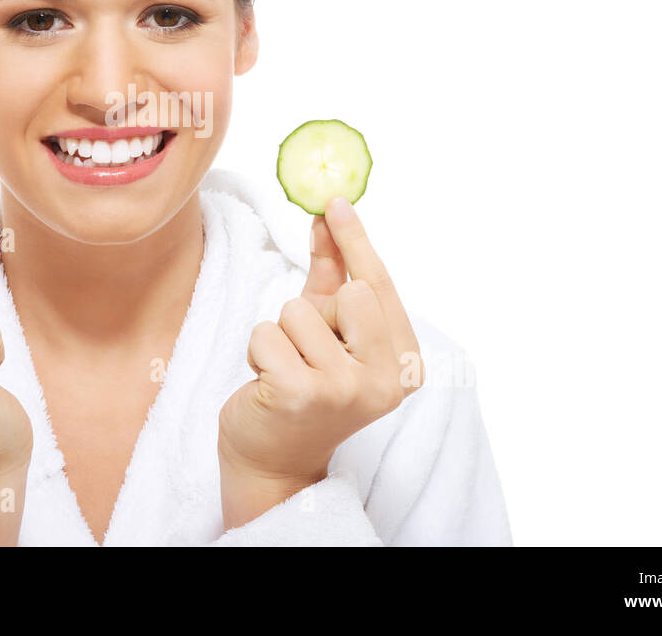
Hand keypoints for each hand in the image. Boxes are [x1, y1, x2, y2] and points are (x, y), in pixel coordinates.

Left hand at [217, 195, 423, 525]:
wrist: (273, 460)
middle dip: (313, 311)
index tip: (335, 202)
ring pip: (297, 312)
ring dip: (280, 336)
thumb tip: (328, 216)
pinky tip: (267, 384)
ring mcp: (345, 389)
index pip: (380, 285)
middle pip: (345, 293)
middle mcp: (385, 380)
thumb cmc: (302, 388)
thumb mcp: (328, 332)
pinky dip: (257, 352)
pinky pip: (266, 334)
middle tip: (307, 351)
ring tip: (285, 370)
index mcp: (404, 363)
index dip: (356, 242)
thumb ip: (334, 276)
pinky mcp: (300, 394)